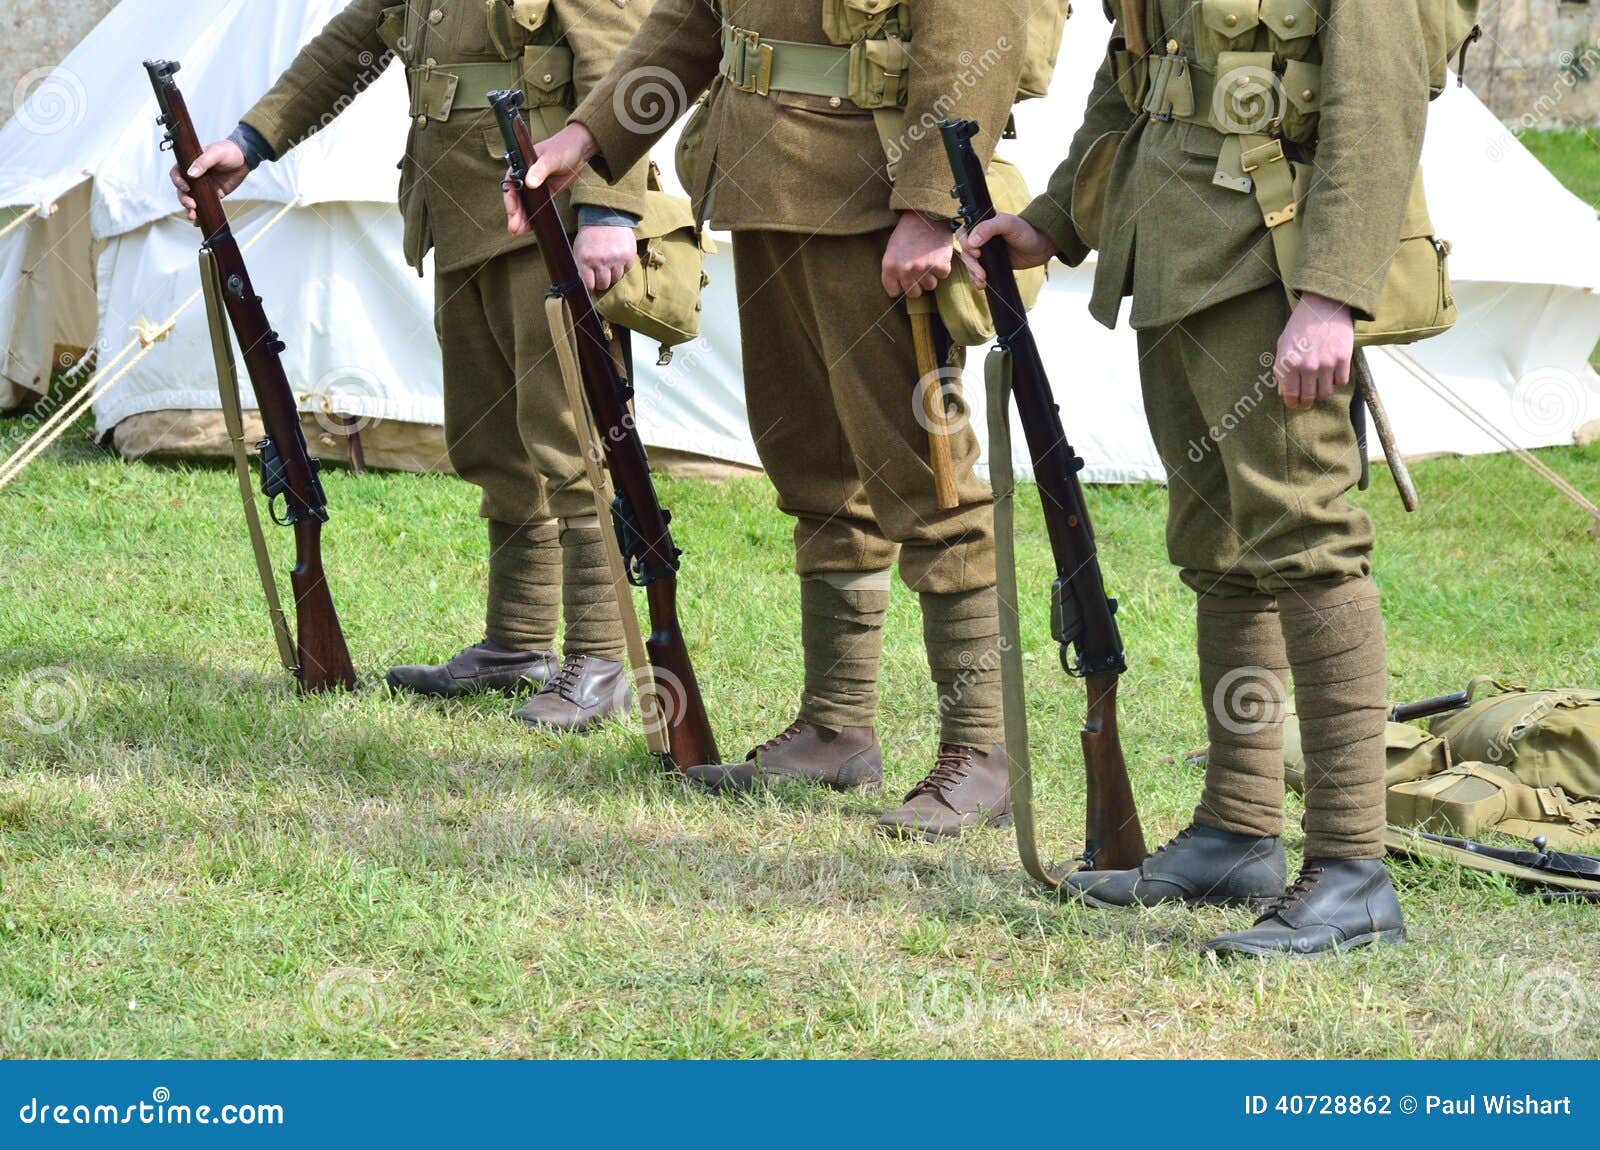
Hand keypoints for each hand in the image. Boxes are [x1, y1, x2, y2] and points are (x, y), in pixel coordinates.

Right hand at [169, 139, 249, 221]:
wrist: (245, 158)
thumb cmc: (229, 151)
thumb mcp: (216, 153)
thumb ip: (203, 162)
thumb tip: (191, 174)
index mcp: (190, 163)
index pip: (177, 173)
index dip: (177, 181)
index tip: (186, 188)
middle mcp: (194, 176)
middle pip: (182, 190)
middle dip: (184, 199)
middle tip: (192, 205)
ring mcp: (203, 186)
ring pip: (191, 199)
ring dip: (189, 209)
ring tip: (193, 216)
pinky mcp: (214, 194)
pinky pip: (205, 205)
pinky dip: (201, 214)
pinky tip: (199, 222)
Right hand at [506, 123, 597, 235]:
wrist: (580, 149)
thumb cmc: (563, 147)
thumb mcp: (551, 158)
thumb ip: (540, 170)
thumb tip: (529, 183)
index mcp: (521, 164)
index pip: (511, 183)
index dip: (510, 199)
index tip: (512, 211)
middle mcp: (525, 175)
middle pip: (516, 197)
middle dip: (514, 213)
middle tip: (513, 228)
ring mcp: (535, 184)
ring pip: (524, 203)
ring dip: (521, 217)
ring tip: (517, 232)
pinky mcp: (545, 192)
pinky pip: (536, 205)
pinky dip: (532, 215)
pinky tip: (529, 227)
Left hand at [572, 224, 637, 292]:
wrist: (606, 216)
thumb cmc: (590, 235)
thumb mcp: (579, 249)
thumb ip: (581, 267)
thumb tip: (585, 285)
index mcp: (585, 260)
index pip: (589, 285)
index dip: (590, 286)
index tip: (592, 283)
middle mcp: (601, 261)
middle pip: (603, 284)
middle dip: (602, 281)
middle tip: (601, 273)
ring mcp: (616, 259)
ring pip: (616, 278)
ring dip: (612, 273)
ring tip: (610, 263)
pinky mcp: (628, 255)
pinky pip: (626, 270)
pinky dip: (622, 266)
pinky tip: (618, 257)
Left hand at [882, 211, 953, 297]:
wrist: (926, 214)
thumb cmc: (908, 231)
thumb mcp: (892, 249)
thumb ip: (893, 270)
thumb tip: (899, 289)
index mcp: (889, 266)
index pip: (894, 291)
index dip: (901, 286)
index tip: (905, 279)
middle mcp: (904, 269)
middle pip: (914, 293)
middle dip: (918, 284)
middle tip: (920, 269)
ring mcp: (922, 268)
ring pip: (930, 286)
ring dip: (931, 276)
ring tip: (929, 259)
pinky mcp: (939, 265)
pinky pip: (943, 276)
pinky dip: (943, 267)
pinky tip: (938, 254)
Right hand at [956, 212, 1057, 289]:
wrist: (1041, 248)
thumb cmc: (1027, 231)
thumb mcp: (1008, 224)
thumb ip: (988, 228)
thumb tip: (971, 242)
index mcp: (983, 224)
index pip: (964, 232)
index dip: (966, 243)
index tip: (977, 253)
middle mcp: (981, 237)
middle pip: (965, 251)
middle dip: (971, 264)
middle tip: (981, 272)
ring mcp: (985, 252)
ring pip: (970, 263)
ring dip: (973, 273)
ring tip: (983, 280)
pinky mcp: (990, 263)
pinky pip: (977, 272)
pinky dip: (976, 279)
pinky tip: (982, 284)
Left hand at [1274, 293, 1354, 408]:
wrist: (1323, 305)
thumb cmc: (1300, 325)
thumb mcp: (1283, 345)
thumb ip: (1281, 369)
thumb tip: (1283, 392)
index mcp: (1289, 363)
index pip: (1290, 395)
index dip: (1292, 403)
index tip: (1295, 403)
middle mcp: (1307, 366)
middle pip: (1308, 398)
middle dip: (1306, 402)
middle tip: (1307, 400)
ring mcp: (1326, 363)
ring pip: (1325, 394)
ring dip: (1322, 393)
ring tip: (1319, 387)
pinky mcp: (1343, 358)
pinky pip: (1341, 382)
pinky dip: (1336, 381)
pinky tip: (1332, 373)